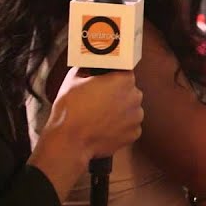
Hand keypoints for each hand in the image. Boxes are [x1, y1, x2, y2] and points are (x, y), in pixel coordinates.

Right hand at [29, 68, 143, 196]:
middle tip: (99, 100)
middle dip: (117, 94)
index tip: (106, 81)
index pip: (124, 71)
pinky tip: (105, 127)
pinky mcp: (134, 134)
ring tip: (100, 116)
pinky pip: (130, 126)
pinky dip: (120, 127)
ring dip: (120, 111)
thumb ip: (88, 68)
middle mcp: (135, 97)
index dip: (114, 75)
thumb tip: (90, 65)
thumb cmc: (71, 109)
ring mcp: (136, 117)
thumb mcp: (74, 78)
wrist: (69, 141)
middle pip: (129, 91)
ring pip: (130, 109)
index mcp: (123, 80)